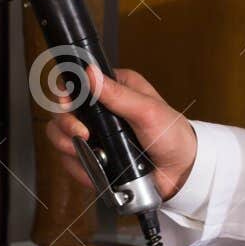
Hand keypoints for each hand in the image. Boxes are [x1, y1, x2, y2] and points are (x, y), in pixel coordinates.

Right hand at [43, 63, 197, 203]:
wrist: (182, 172)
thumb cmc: (173, 136)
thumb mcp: (148, 111)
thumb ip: (118, 95)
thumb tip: (91, 73)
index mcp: (115, 89)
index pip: (76, 85)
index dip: (66, 97)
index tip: (68, 108)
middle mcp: (102, 111)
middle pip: (62, 113)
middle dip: (66, 126)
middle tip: (82, 135)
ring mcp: (96, 136)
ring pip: (62, 138)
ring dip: (68, 147)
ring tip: (88, 154)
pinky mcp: (95, 158)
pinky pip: (72, 163)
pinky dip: (79, 168)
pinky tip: (94, 171)